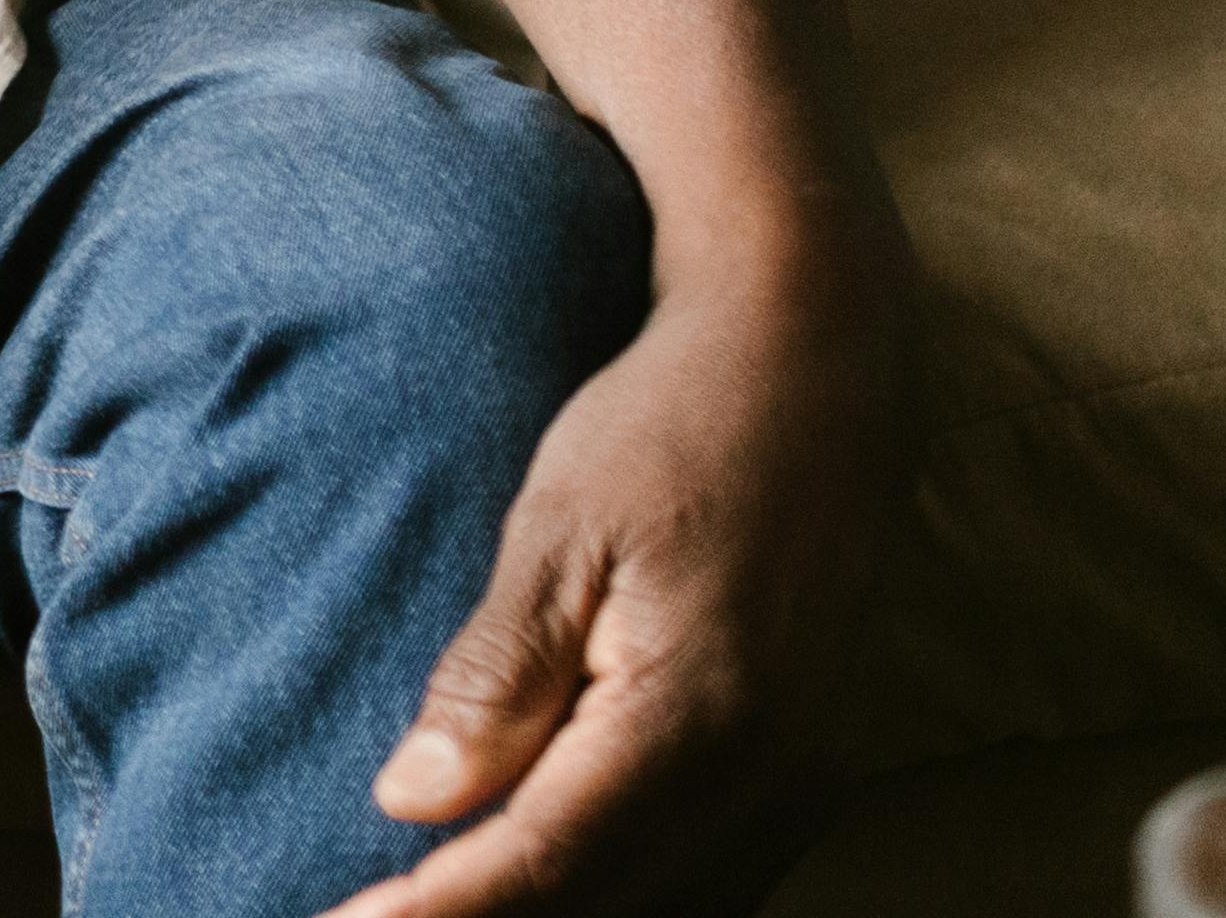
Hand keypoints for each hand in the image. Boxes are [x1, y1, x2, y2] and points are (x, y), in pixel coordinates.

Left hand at [326, 261, 909, 916]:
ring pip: (662, 898)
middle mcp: (765, 774)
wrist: (814, 362)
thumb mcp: (559, 528)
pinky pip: (705, 867)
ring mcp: (796, 772)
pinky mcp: (798, 754)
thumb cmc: (671, 425)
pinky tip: (534, 878)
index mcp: (697, 722)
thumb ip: (495, 677)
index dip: (440, 912)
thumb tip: (411, 802)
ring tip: (427, 906)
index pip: (547, 862)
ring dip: (548, 910)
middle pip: (605, 901)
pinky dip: (614, 888)